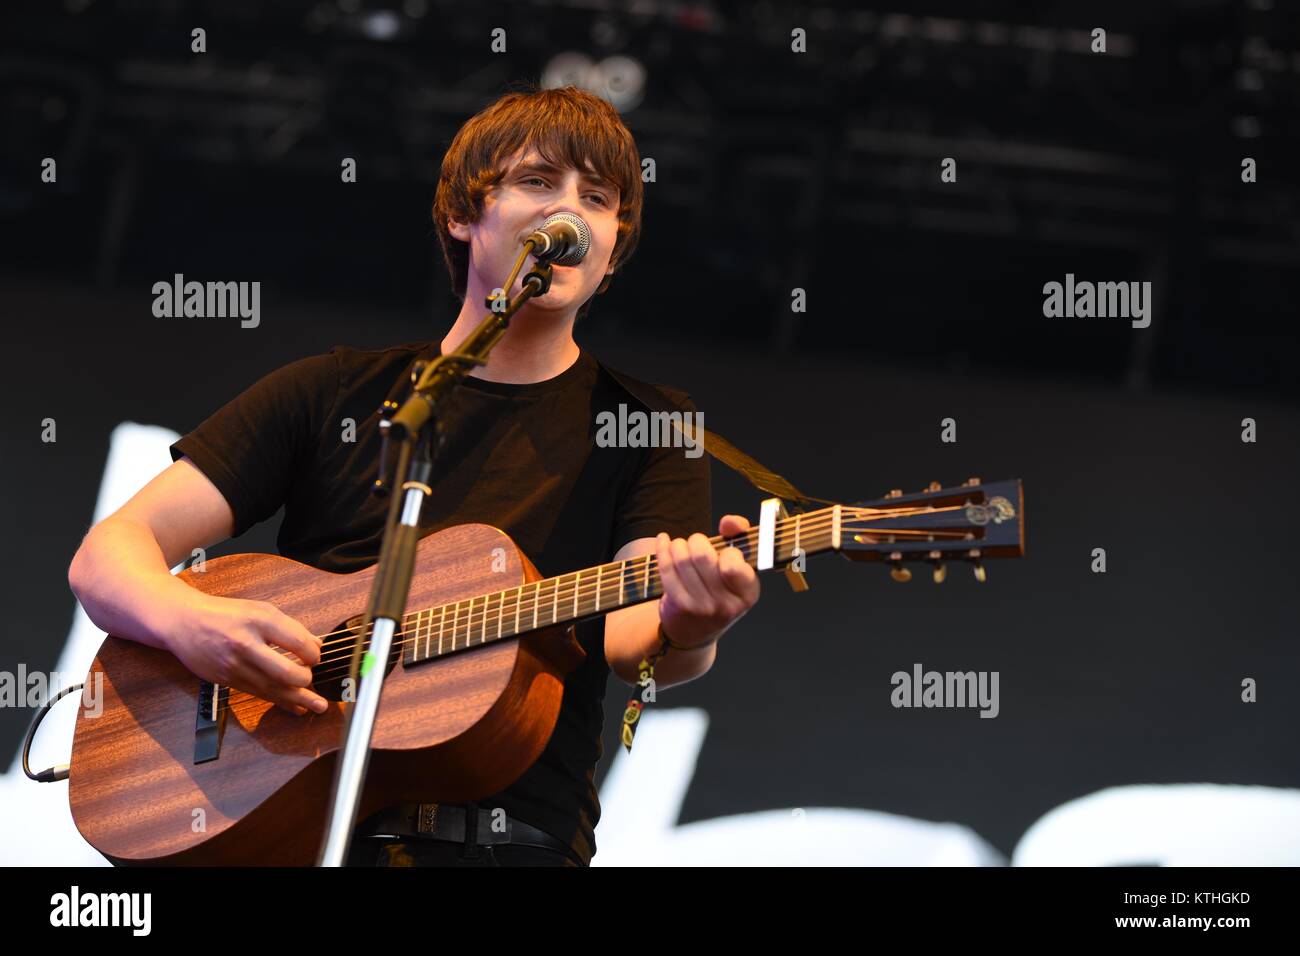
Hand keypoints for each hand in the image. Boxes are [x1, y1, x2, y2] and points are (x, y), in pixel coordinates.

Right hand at [163, 591, 328, 715]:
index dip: (313, 654)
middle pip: (285, 672)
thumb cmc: (224, 613)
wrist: (183, 622)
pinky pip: (259, 694)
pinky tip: (296, 707)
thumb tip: (315, 644)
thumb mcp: (259, 609)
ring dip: (298, 699)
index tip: (317, 657)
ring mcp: (235, 665)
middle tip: (312, 678)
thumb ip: (288, 627)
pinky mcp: (227, 680)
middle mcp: (246, 644)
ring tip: (319, 706)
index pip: (297, 642)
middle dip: (305, 679)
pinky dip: (279, 701)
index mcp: (258, 620)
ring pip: (272, 688)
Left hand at [655, 514, 759, 649]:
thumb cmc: (719, 592)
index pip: (733, 563)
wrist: (695, 633)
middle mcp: (726, 605)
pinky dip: (663, 548)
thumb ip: (739, 538)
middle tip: (696, 544)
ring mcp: (701, 607)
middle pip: (702, 556)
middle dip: (697, 541)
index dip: (727, 550)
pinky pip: (666, 568)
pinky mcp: (679, 605)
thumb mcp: (737, 572)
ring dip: (679, 544)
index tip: (724, 552)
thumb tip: (731, 522)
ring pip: (683, 559)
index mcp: (747, 594)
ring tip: (681, 546)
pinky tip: (664, 541)